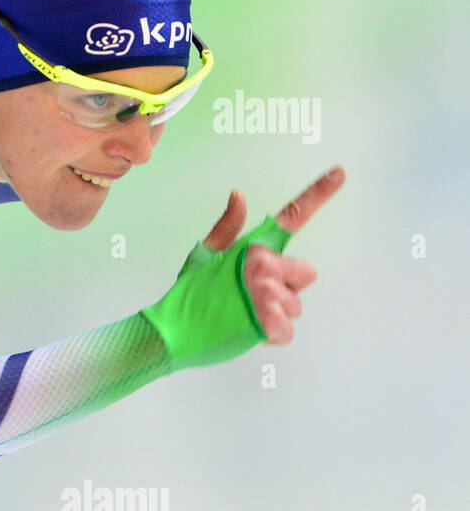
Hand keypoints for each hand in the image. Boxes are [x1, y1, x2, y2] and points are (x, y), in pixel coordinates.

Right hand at [199, 167, 345, 345]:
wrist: (171, 330)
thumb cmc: (188, 294)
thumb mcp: (204, 256)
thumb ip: (228, 227)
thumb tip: (239, 196)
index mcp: (253, 247)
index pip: (292, 216)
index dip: (319, 193)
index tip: (340, 173)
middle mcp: (264, 265)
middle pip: (306, 274)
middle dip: (287, 287)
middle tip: (253, 297)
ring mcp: (268, 293)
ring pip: (296, 307)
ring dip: (276, 316)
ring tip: (244, 316)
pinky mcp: (269, 322)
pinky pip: (287, 332)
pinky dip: (270, 337)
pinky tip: (247, 331)